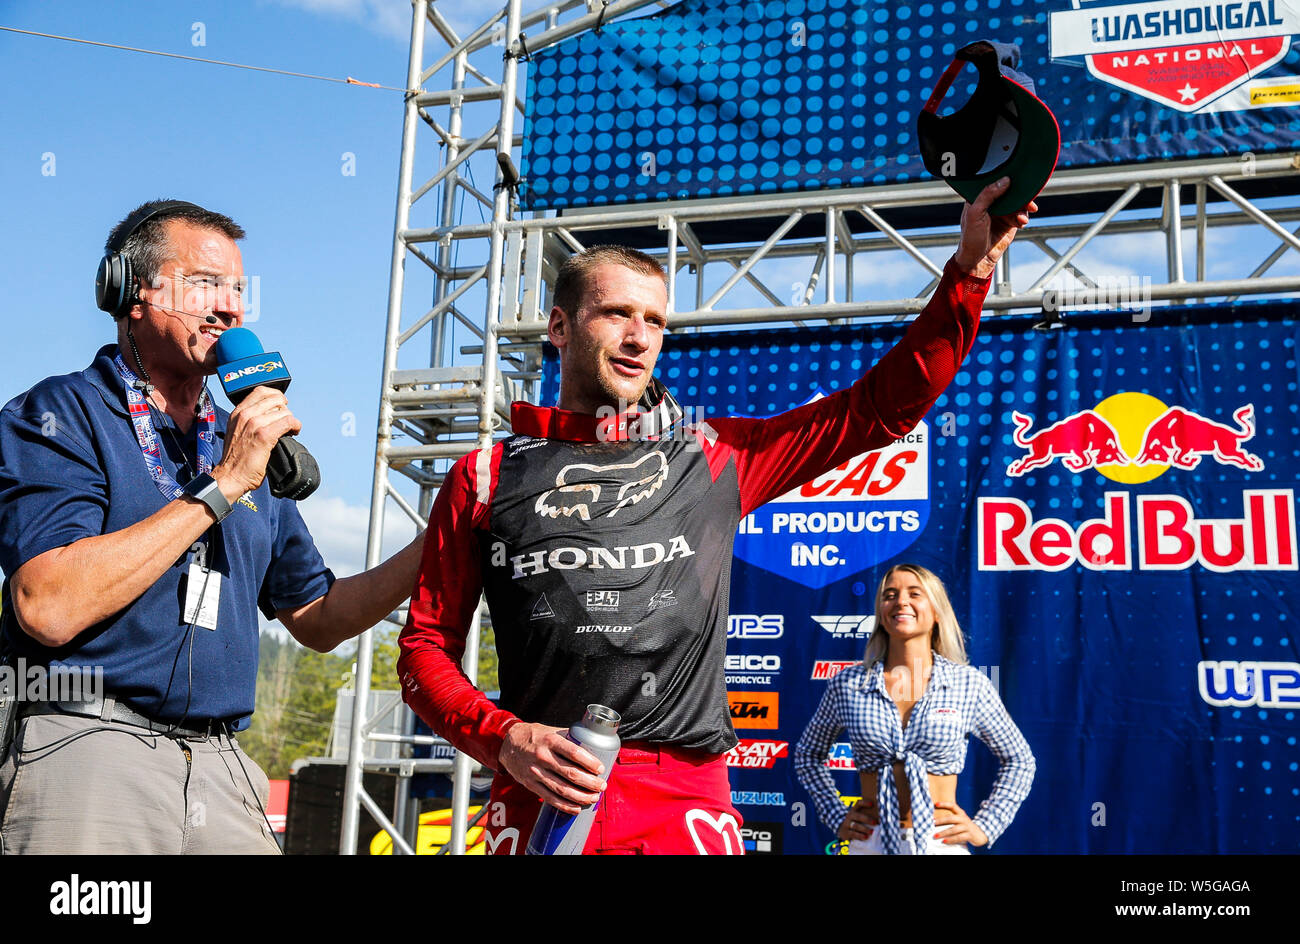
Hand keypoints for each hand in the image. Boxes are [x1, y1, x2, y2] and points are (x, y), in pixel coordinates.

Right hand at [212, 385, 301, 501]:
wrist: (230, 476)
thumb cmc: (236, 458)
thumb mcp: (237, 431)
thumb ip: (249, 419)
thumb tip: (270, 414)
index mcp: (238, 412)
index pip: (261, 391)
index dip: (276, 396)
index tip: (281, 405)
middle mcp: (245, 415)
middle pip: (275, 399)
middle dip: (285, 409)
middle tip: (286, 421)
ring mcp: (254, 424)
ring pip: (284, 411)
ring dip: (291, 420)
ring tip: (289, 430)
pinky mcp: (264, 435)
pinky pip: (288, 422)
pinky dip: (295, 426)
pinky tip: (294, 432)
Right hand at [498, 722, 606, 813]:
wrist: (507, 744)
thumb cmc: (535, 735)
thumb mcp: (551, 730)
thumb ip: (570, 737)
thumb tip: (594, 742)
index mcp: (551, 741)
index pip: (574, 753)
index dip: (590, 762)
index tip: (601, 768)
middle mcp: (543, 757)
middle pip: (571, 774)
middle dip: (590, 782)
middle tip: (602, 785)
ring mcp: (536, 772)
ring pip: (562, 789)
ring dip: (581, 796)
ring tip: (594, 798)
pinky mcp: (531, 785)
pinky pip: (550, 798)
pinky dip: (565, 806)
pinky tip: (577, 808)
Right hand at [836, 798, 878, 841]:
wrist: (842, 829)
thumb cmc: (855, 822)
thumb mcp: (858, 816)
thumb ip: (866, 815)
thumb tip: (880, 817)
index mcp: (854, 810)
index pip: (858, 803)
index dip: (865, 803)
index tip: (872, 804)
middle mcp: (849, 816)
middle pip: (858, 816)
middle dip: (867, 819)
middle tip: (875, 822)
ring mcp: (847, 824)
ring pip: (855, 825)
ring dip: (864, 829)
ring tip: (872, 832)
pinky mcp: (846, 832)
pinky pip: (853, 834)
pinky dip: (860, 836)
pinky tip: (866, 837)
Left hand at [932, 801, 988, 846]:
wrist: (980, 835)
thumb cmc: (966, 827)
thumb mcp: (960, 820)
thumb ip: (951, 819)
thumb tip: (935, 821)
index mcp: (961, 813)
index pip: (953, 806)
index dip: (945, 804)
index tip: (936, 804)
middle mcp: (964, 819)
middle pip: (951, 818)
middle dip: (941, 821)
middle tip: (932, 823)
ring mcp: (967, 827)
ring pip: (954, 829)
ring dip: (943, 833)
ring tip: (935, 836)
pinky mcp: (969, 835)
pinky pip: (959, 837)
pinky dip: (951, 840)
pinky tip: (944, 841)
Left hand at [953, 177, 1036, 279]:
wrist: (978, 259)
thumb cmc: (971, 238)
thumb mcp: (975, 213)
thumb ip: (988, 195)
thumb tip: (1004, 181)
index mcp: (979, 197)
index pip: (993, 182)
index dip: (1005, 179)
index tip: (1015, 177)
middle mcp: (991, 203)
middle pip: (1009, 191)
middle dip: (1020, 194)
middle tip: (1027, 197)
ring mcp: (1002, 212)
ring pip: (1018, 203)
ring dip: (1023, 208)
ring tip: (1021, 217)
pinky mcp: (1010, 222)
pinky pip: (1021, 215)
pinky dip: (1023, 217)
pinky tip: (1021, 222)